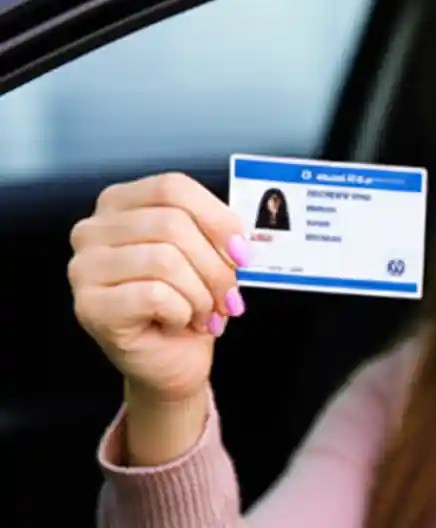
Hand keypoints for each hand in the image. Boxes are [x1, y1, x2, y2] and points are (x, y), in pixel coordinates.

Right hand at [70, 172, 248, 406]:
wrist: (169, 359)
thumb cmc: (185, 302)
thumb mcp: (203, 254)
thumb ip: (215, 231)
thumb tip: (240, 237)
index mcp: (120, 204)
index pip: (173, 187)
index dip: (217, 217)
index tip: (241, 251)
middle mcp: (93, 229)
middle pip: (173, 223)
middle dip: (215, 265)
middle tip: (229, 295)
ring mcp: (84, 267)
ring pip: (165, 259)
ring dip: (200, 293)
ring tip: (204, 311)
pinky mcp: (89, 305)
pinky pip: (154, 295)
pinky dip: (181, 312)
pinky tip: (178, 322)